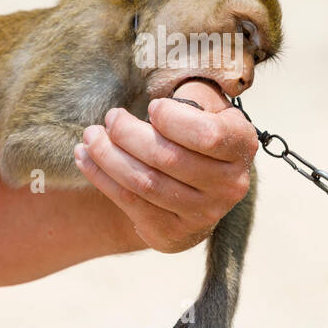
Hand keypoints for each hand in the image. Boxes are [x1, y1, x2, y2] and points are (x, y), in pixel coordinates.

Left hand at [74, 80, 258, 252]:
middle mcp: (230, 184)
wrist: (193, 184)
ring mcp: (203, 213)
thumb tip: (164, 102)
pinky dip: (101, 177)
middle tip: (111, 118)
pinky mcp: (173, 232)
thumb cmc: (194, 131)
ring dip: (108, 156)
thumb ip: (192, 95)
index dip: (173, 120)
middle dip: (129, 134)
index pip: (208, 135)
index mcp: (242, 145)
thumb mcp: (204, 106)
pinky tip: (84, 157)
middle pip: (168, 159)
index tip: (152, 108)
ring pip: (145, 183)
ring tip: (90, 136)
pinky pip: (130, 203)